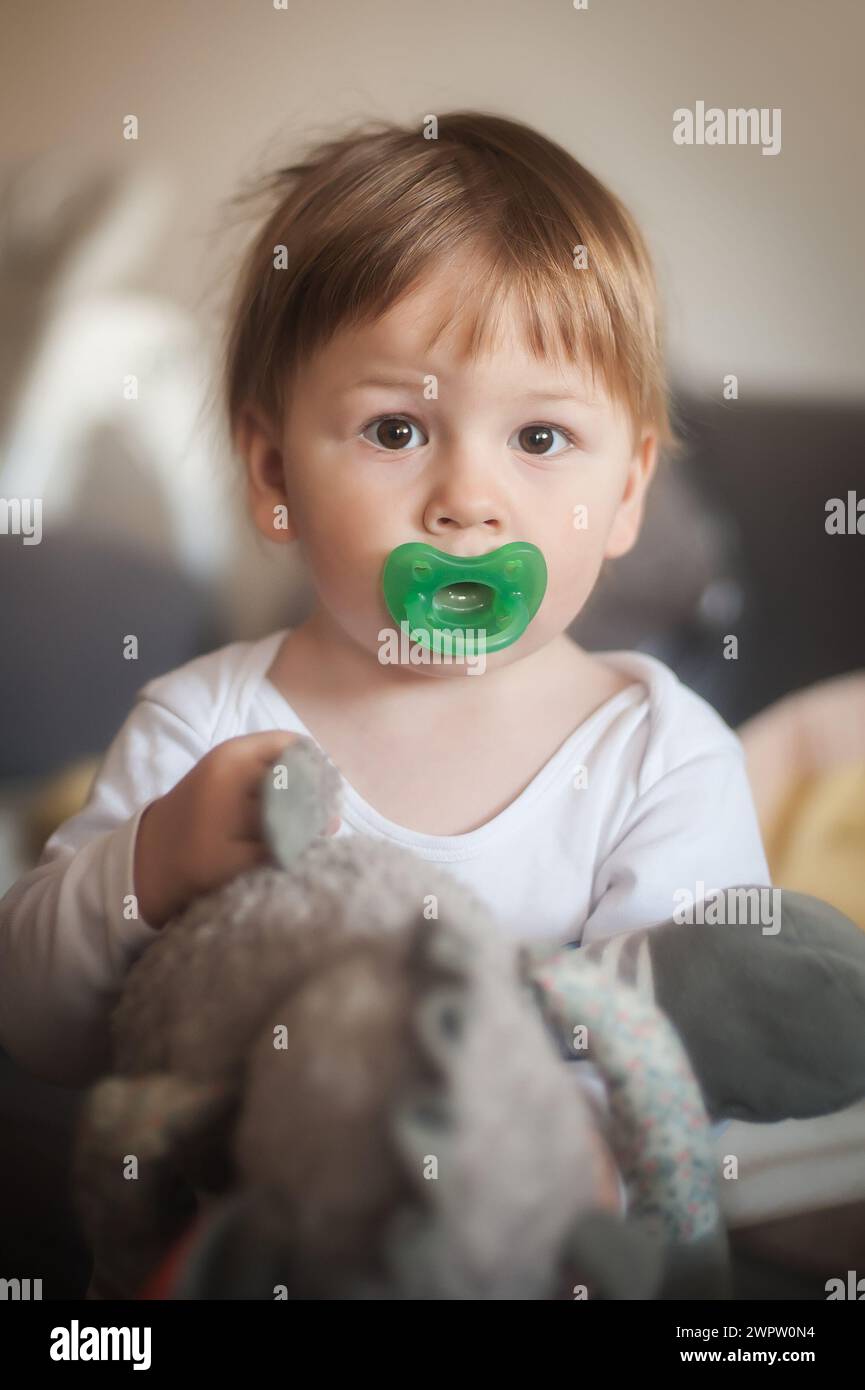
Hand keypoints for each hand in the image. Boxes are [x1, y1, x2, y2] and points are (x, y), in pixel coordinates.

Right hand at [133, 731, 338, 928]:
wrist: (151, 858)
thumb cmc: (206, 810)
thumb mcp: (233, 774)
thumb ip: (280, 766)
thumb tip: (336, 775)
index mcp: (227, 756)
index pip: (293, 747)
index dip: (317, 765)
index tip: (325, 782)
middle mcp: (223, 784)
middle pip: (298, 784)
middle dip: (321, 800)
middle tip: (329, 815)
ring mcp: (219, 824)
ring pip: (292, 821)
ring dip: (314, 830)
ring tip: (317, 834)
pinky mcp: (222, 863)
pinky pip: (277, 856)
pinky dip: (295, 856)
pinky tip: (296, 856)